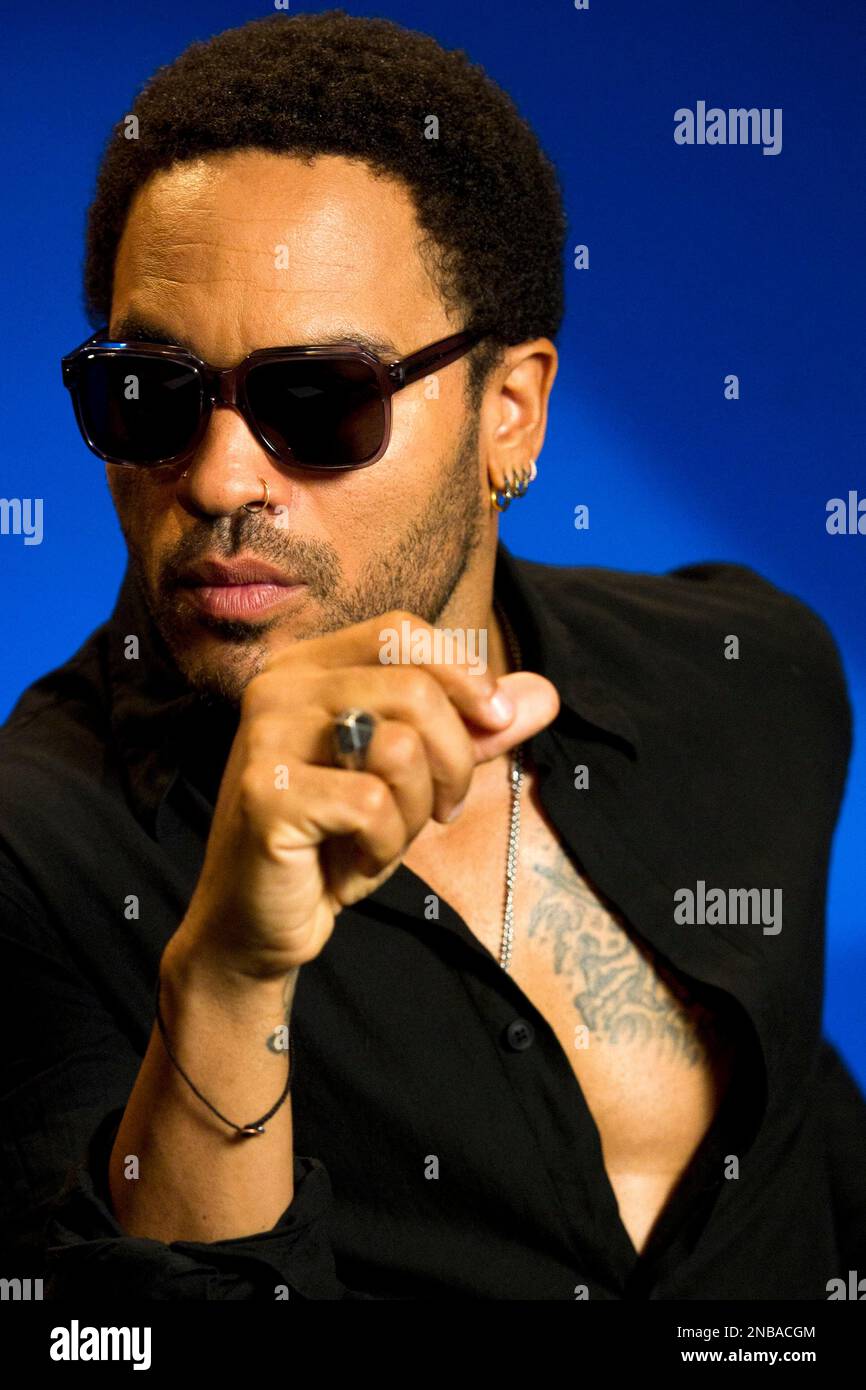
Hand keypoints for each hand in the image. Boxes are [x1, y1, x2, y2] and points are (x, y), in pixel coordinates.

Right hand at [172, 609, 559, 978]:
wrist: (257, 921)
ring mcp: (266, 738)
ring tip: (387, 836)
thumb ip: (471, 733)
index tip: (498, 720)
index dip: (463, 672)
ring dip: (417, 809)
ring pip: (399, 745)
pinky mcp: (268, 794)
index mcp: (306, 667)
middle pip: (413, 687)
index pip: (401, 631)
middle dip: (454, 759)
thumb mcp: (412, 779)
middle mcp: (278, 688)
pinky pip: (372, 804)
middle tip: (444, 810)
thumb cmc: (333, 840)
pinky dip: (385, 845)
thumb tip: (545, 693)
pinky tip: (357, 861)